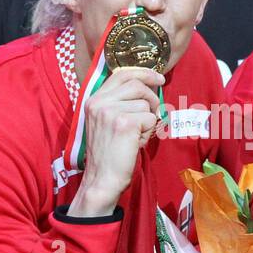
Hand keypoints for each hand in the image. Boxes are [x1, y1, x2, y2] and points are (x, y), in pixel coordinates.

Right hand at [68, 67, 164, 216]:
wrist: (101, 180)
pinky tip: (135, 143)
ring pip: (146, 104)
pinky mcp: (124, 123)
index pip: (121, 74)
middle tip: (152, 114)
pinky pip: (150, 119)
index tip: (159, 78)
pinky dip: (148, 132)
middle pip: (137, 85)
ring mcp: (110, 111)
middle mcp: (99, 102)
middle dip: (152, 98)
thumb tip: (148, 86)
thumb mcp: (106, 122)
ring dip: (147, 121)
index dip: (143, 73)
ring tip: (134, 137)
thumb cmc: (108, 154)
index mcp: (93, 100)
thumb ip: (119, 103)